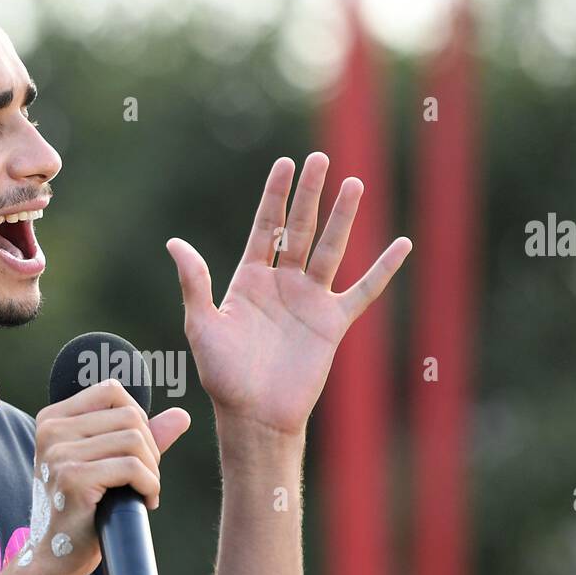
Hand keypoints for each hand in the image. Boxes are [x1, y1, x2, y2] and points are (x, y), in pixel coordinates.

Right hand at [19, 380, 190, 574]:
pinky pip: (133, 467)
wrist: (56, 556)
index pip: (111, 392)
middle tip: (145, 479)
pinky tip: (145, 502)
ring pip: (134, 440)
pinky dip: (150, 485)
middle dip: (150, 448)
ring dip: (152, 469)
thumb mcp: (109, 463)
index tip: (136, 452)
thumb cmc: (84, 508)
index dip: (137, 418)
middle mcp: (52, 430)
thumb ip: (142, 436)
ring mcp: (59, 453)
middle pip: (129, 416)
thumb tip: (182, 415)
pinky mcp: (73, 478)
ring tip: (144, 491)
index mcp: (53, 419)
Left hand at [165, 153, 410, 437]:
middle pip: (298, 229)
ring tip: (354, 183)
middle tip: (320, 158)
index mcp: (248, 279)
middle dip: (309, 194)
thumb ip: (194, 284)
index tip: (285, 163)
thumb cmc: (223, 376)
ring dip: (342, 218)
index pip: (263, 226)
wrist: (256, 416)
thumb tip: (174, 243)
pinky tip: (401, 244)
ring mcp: (309, 301)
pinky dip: (383, 269)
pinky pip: (363, 290)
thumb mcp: (201, 326)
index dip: (274, 195)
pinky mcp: (332, 323)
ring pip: (330, 249)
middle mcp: (281, 283)